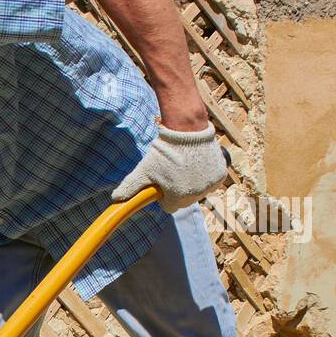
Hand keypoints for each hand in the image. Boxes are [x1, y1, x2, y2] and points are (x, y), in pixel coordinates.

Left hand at [113, 123, 228, 212]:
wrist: (187, 130)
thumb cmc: (164, 151)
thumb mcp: (144, 169)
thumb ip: (130, 186)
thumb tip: (115, 198)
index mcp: (177, 198)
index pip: (169, 207)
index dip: (165, 196)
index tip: (163, 183)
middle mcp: (196, 195)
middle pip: (185, 200)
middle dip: (178, 189)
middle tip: (173, 172)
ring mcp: (210, 185)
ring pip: (198, 191)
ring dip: (192, 182)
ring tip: (184, 165)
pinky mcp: (220, 175)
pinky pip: (211, 182)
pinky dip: (205, 176)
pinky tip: (197, 164)